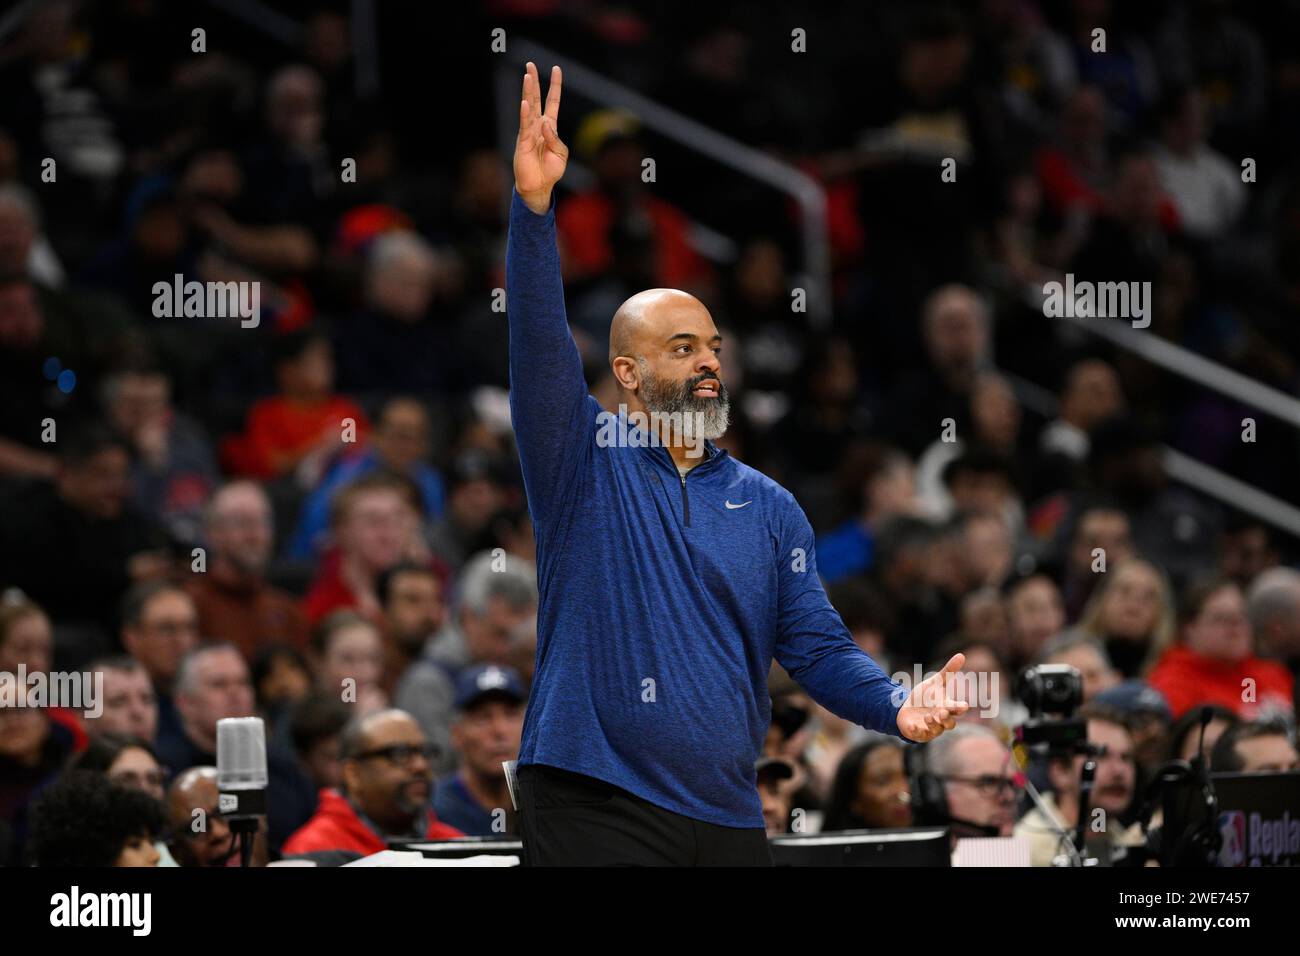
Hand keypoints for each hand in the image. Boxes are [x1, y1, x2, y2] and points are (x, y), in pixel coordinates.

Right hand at [514, 62, 567, 213]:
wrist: (539, 185)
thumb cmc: (551, 170)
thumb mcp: (561, 153)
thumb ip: (556, 138)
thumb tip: (546, 124)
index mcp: (550, 127)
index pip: (552, 101)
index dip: (555, 86)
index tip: (556, 69)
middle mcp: (538, 125)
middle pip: (536, 99)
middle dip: (534, 82)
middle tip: (530, 64)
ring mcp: (529, 132)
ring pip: (528, 108)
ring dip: (528, 92)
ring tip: (527, 75)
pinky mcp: (522, 141)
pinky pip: (524, 125)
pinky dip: (525, 114)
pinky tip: (525, 103)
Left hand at [896, 653, 971, 742]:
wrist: (907, 708)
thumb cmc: (925, 696)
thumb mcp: (935, 682)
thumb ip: (948, 671)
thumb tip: (961, 655)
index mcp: (947, 707)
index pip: (957, 709)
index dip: (959, 708)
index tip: (963, 705)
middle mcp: (941, 720)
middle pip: (949, 723)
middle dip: (946, 718)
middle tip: (942, 712)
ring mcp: (931, 728)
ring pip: (936, 730)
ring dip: (933, 724)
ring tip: (927, 717)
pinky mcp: (919, 733)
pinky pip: (919, 735)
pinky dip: (916, 731)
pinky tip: (912, 726)